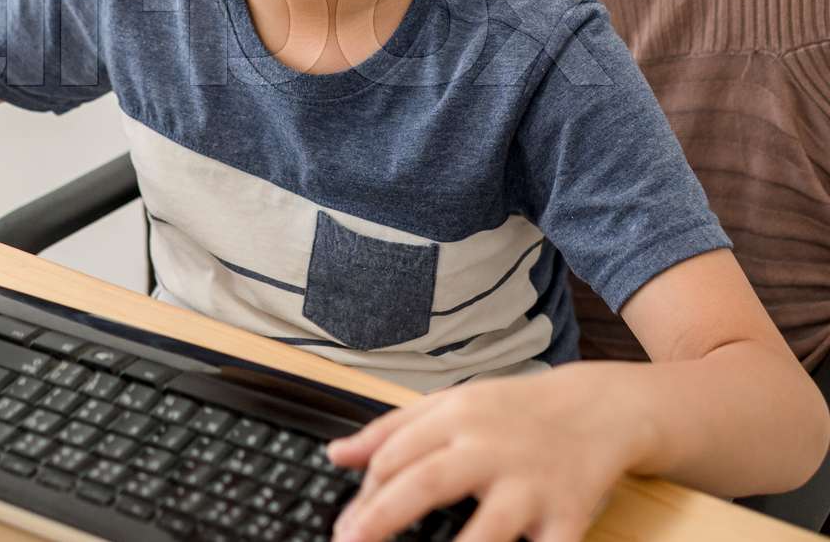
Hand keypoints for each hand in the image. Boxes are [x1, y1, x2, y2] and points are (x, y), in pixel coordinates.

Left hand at [325, 365, 641, 541]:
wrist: (598, 408)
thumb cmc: (512, 412)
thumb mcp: (449, 404)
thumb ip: (391, 430)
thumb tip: (337, 455)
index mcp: (455, 418)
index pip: (395, 457)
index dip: (365, 497)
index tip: (345, 529)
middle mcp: (490, 449)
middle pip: (427, 482)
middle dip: (382, 517)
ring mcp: (531, 485)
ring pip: (489, 527)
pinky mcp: (569, 516)